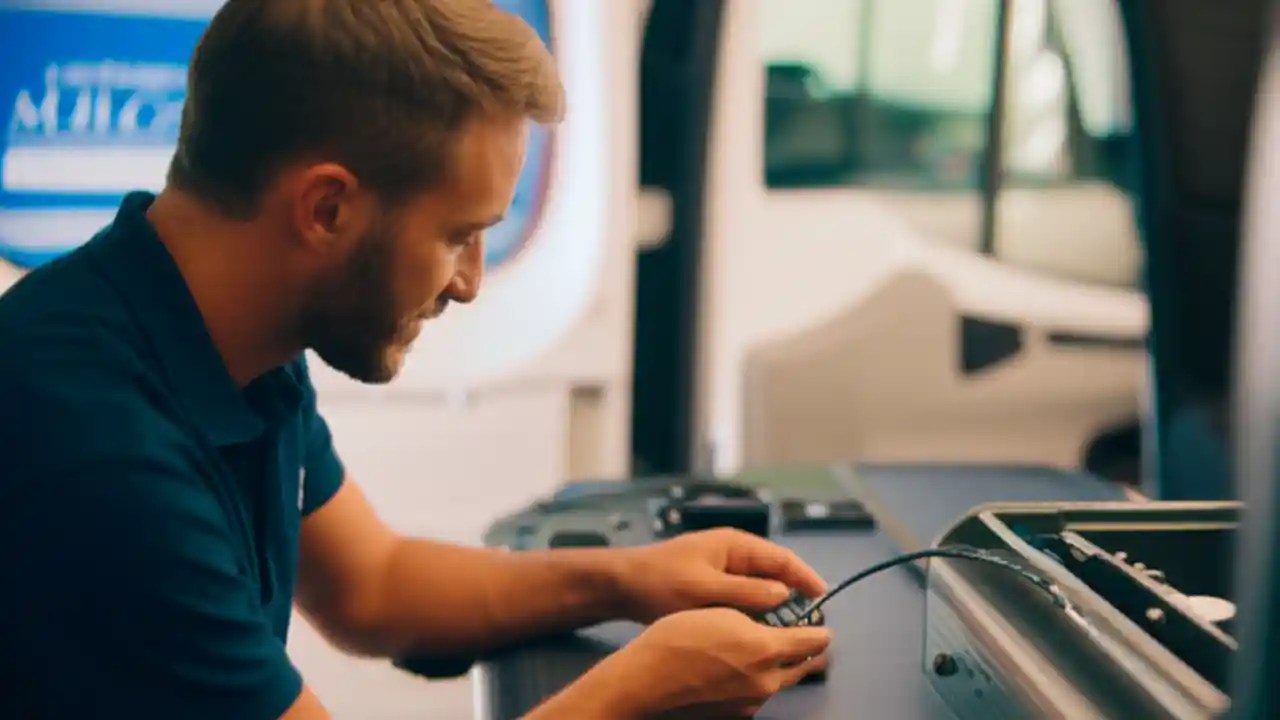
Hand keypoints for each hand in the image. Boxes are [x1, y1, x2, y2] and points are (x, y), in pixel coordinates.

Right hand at [537, 607, 830, 718]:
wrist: (647, 677)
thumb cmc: (682, 634)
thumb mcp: (723, 612)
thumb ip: (760, 618)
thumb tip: (780, 624)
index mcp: (768, 651)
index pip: (815, 642)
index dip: (819, 629)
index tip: (818, 622)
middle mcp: (767, 682)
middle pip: (804, 667)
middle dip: (805, 650)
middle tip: (797, 634)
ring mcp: (752, 704)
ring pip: (780, 682)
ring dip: (780, 667)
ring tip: (760, 651)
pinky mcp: (735, 716)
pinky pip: (758, 695)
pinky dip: (757, 682)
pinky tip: (736, 670)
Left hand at [613, 528, 826, 622]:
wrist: (622, 585)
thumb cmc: (660, 583)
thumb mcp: (704, 590)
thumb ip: (745, 592)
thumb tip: (783, 594)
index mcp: (734, 545)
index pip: (781, 558)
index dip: (805, 577)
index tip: (823, 597)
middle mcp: (732, 552)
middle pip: (773, 572)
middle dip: (794, 593)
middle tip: (811, 619)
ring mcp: (721, 567)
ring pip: (759, 586)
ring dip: (775, 604)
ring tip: (791, 627)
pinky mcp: (711, 584)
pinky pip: (743, 595)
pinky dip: (756, 609)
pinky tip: (760, 627)